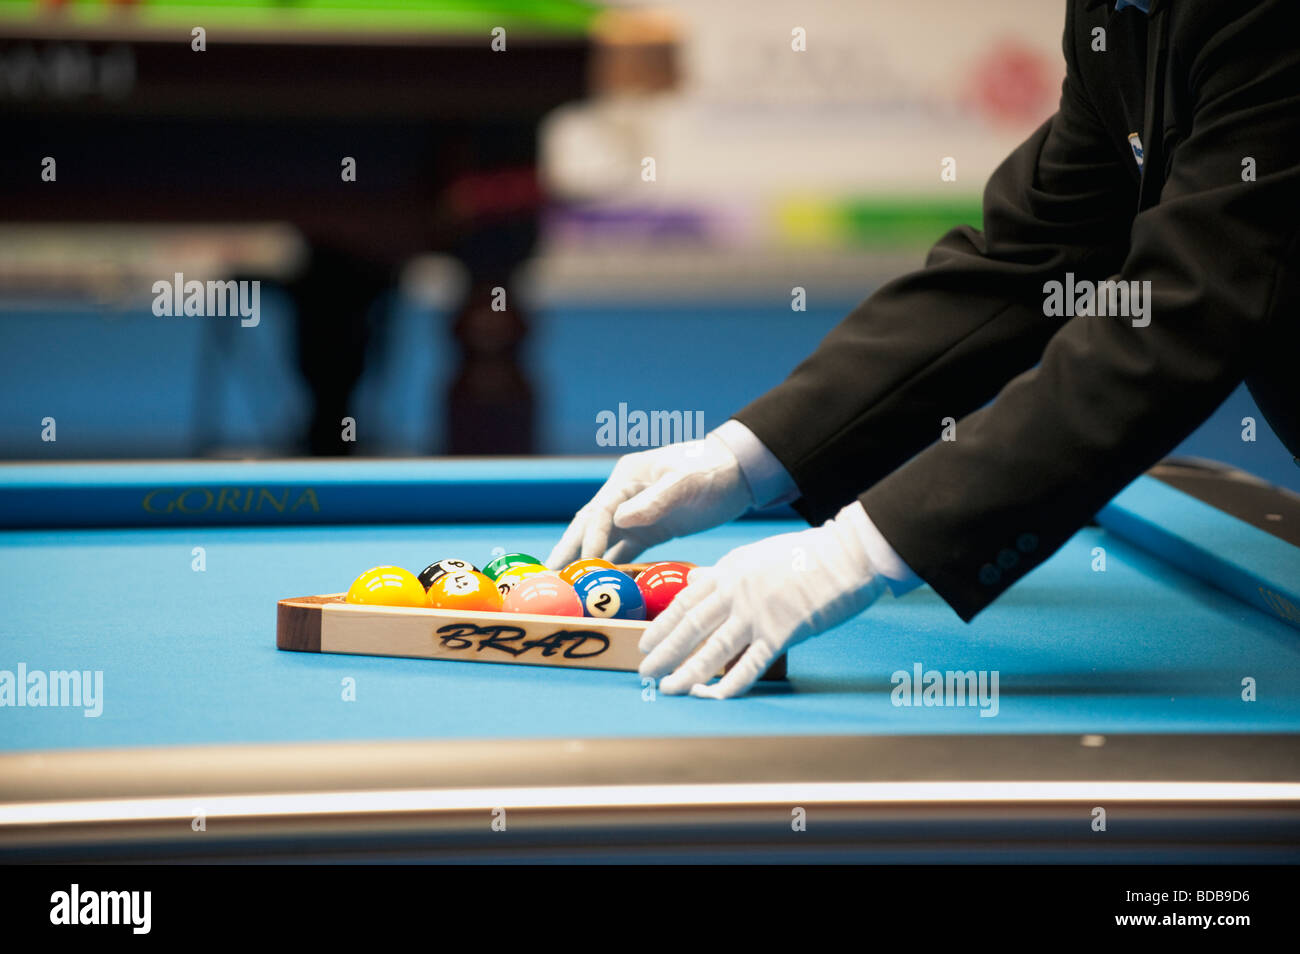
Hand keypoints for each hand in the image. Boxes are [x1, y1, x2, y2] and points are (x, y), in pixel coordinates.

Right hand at [546, 435, 752, 567]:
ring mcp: (637, 514)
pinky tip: (602, 587)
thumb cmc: (712, 469)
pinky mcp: (652, 530)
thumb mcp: (685, 481)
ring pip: (605, 541)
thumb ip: (655, 499)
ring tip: (565, 586)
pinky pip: (627, 551)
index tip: (584, 564)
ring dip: (586, 562)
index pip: (600, 511)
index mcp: (627, 477)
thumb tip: (621, 521)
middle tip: (547, 575)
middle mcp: (625, 496)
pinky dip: (614, 568)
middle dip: (570, 550)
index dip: (590, 538)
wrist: (740, 472)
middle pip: (590, 525)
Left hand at [639, 503, 886, 698]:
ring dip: (688, 672)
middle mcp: (736, 592)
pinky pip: (751, 664)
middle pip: (690, 626)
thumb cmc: (807, 553)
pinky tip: (714, 697)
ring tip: (668, 689)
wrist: (847, 553)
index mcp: (729, 570)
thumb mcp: (756, 554)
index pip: (685, 601)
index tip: (645, 643)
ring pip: (713, 648)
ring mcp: (757, 613)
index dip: (662, 626)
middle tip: (645, 672)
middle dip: (665, 652)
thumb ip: (726, 571)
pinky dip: (731, 683)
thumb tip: (696, 579)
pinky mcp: (782, 632)